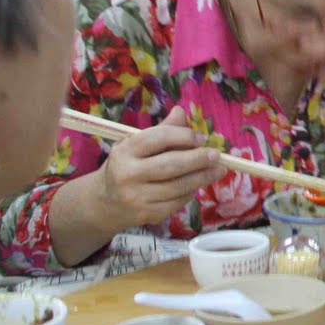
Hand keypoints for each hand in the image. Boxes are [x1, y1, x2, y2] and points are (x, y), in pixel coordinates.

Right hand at [93, 106, 224, 232]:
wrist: (105, 202)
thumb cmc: (128, 166)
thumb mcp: (136, 145)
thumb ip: (161, 130)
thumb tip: (181, 111)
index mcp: (125, 151)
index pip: (158, 138)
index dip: (184, 136)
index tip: (201, 138)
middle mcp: (128, 174)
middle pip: (171, 165)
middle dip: (199, 159)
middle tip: (216, 155)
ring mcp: (137, 197)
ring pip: (179, 186)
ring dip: (203, 177)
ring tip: (218, 170)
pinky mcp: (147, 214)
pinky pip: (177, 201)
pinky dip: (191, 192)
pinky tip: (197, 184)